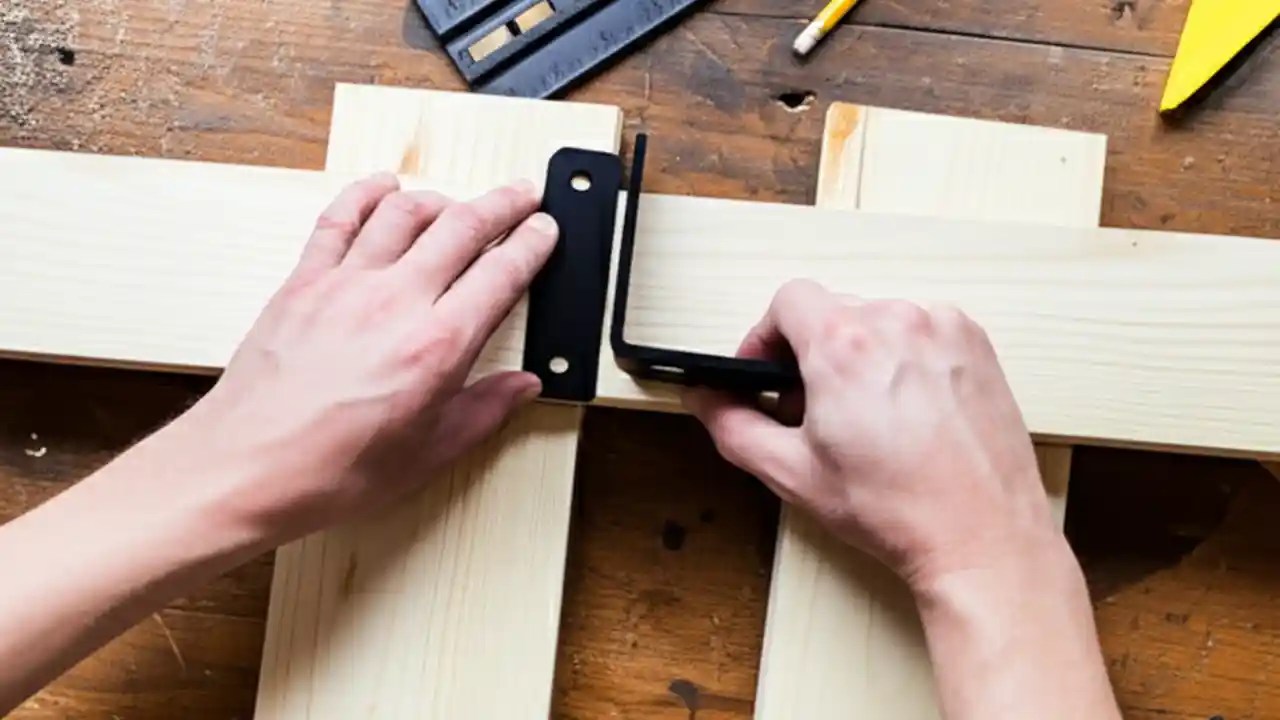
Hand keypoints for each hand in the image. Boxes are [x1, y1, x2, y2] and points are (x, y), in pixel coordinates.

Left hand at [158, 174, 557, 544]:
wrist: (246, 467)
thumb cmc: (330, 470)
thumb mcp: (428, 455)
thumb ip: (484, 412)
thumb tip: (521, 387)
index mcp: (437, 347)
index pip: (501, 274)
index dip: (532, 244)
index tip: (546, 229)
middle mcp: (395, 303)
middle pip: (462, 227)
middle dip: (502, 204)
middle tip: (523, 194)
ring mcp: (346, 285)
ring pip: (405, 214)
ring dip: (441, 199)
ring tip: (459, 202)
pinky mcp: (303, 282)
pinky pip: (339, 219)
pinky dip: (366, 195)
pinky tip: (383, 188)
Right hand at [685, 279, 1056, 590]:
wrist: (980, 536)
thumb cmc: (898, 508)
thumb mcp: (793, 474)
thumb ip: (734, 427)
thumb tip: (706, 399)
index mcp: (843, 346)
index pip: (788, 300)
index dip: (766, 335)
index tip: (766, 371)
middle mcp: (896, 321)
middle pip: (832, 310)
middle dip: (810, 353)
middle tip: (811, 410)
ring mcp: (943, 329)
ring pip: (877, 320)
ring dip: (859, 355)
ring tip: (864, 415)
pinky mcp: (976, 344)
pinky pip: (922, 331)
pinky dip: (904, 358)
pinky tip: (905, 411)